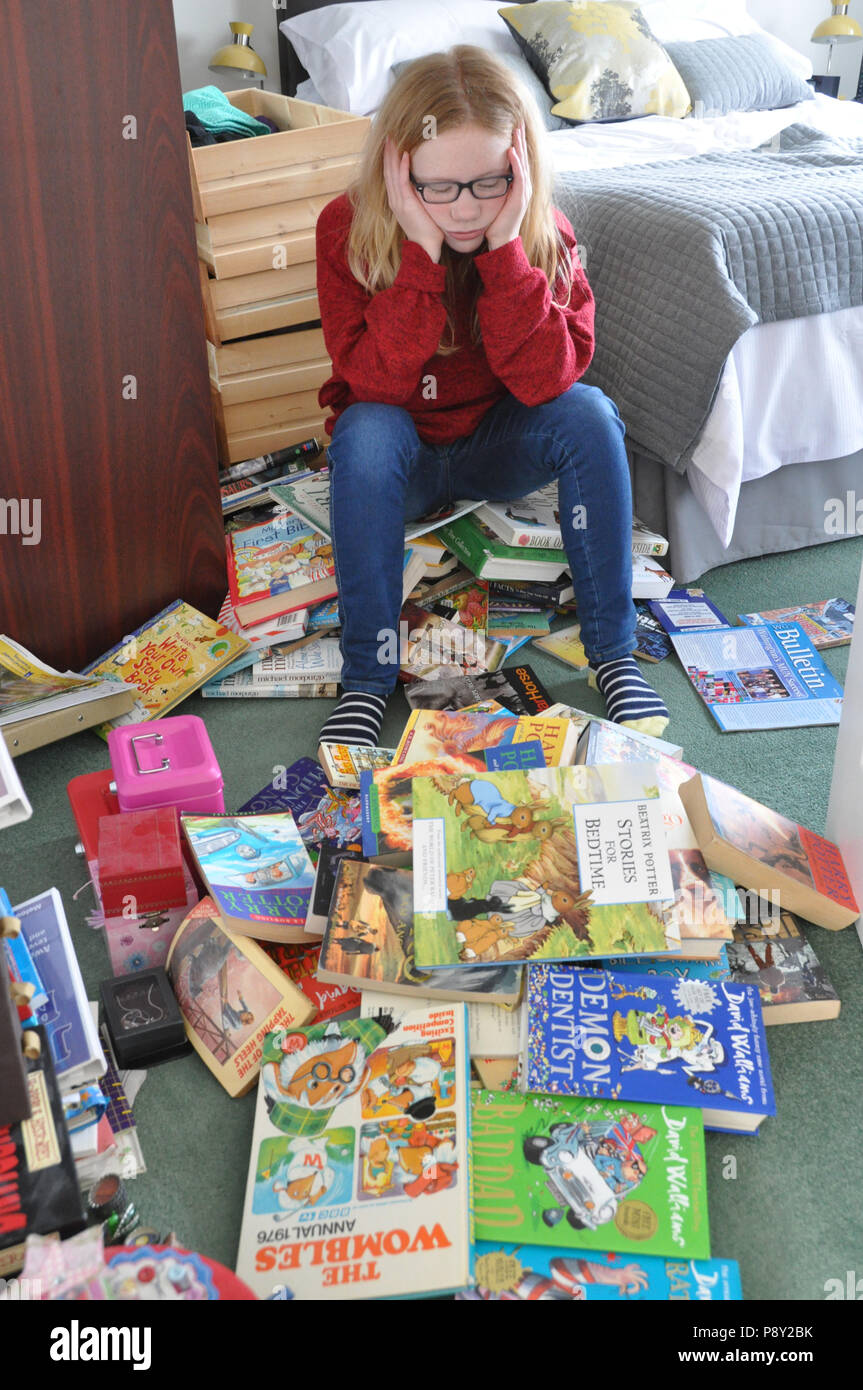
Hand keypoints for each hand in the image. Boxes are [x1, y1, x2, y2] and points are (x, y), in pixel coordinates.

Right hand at [383, 138, 443, 263]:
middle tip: (389, 134)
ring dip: (392, 155)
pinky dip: (403, 167)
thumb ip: (422, 197)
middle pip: (388, 170)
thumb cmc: (428, 231)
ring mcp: (398, 202)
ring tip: (393, 139)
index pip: (390, 174)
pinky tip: (405, 155)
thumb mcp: (423, 209)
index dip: (390, 158)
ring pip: (392, 173)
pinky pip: (402, 182)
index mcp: (397, 200)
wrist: (426, 248)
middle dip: (388, 152)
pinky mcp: (405, 204)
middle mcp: (394, 199)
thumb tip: (431, 184)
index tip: (391, 143)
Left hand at [484, 124, 531, 251]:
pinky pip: (519, 177)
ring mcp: (523, 192)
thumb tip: (477, 174)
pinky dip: (516, 163)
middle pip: (523, 157)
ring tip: (517, 131)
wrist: (501, 240)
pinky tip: (512, 152)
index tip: (514, 128)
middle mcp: (524, 186)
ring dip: (520, 146)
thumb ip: (490, 186)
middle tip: (518, 122)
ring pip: (523, 163)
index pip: (519, 159)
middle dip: (521, 139)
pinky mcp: (519, 198)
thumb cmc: (496, 222)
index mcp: (518, 185)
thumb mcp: (493, 199)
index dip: (517, 144)